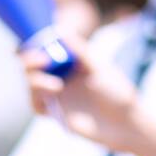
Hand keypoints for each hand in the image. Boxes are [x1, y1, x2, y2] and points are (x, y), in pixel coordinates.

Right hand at [21, 40, 143, 153]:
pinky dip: (35, 99)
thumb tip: (61, 30)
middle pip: (34, 67)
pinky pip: (37, 106)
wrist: (125, 125)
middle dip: (30, 62)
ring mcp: (59, 96)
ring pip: (32, 85)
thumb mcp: (99, 69)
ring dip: (35, 81)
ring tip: (55, 86)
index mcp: (73, 63)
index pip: (48, 50)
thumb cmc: (118, 94)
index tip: (36, 46)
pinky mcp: (57, 113)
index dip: (36, 47)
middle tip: (40, 60)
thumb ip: (80, 52)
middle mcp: (62, 77)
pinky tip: (51, 95)